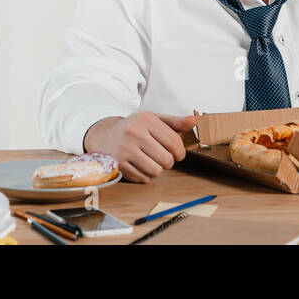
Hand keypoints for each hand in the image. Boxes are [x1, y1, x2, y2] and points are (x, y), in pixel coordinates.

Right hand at [83, 111, 197, 182]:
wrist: (104, 136)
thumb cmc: (134, 128)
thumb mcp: (153, 120)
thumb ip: (174, 122)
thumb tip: (194, 120)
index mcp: (145, 120)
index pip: (174, 142)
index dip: (180, 152)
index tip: (178, 154)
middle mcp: (134, 133)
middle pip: (166, 159)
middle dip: (168, 161)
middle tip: (162, 156)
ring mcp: (125, 150)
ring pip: (155, 171)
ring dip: (157, 169)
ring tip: (151, 161)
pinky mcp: (118, 165)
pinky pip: (143, 178)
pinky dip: (145, 175)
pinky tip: (140, 165)